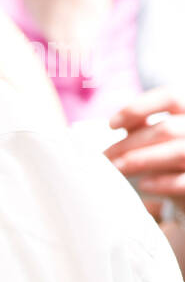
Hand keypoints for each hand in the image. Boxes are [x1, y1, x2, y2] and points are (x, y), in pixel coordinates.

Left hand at [105, 87, 184, 221]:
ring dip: (141, 161)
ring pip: (177, 152)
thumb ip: (144, 125)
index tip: (111, 124)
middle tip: (104, 157)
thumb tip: (118, 123)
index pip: (171, 96)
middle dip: (130, 143)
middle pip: (166, 129)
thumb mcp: (162, 135)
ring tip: (116, 169)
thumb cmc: (172, 156)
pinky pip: (183, 181)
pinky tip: (142, 185)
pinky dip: (162, 183)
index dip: (140, 107)